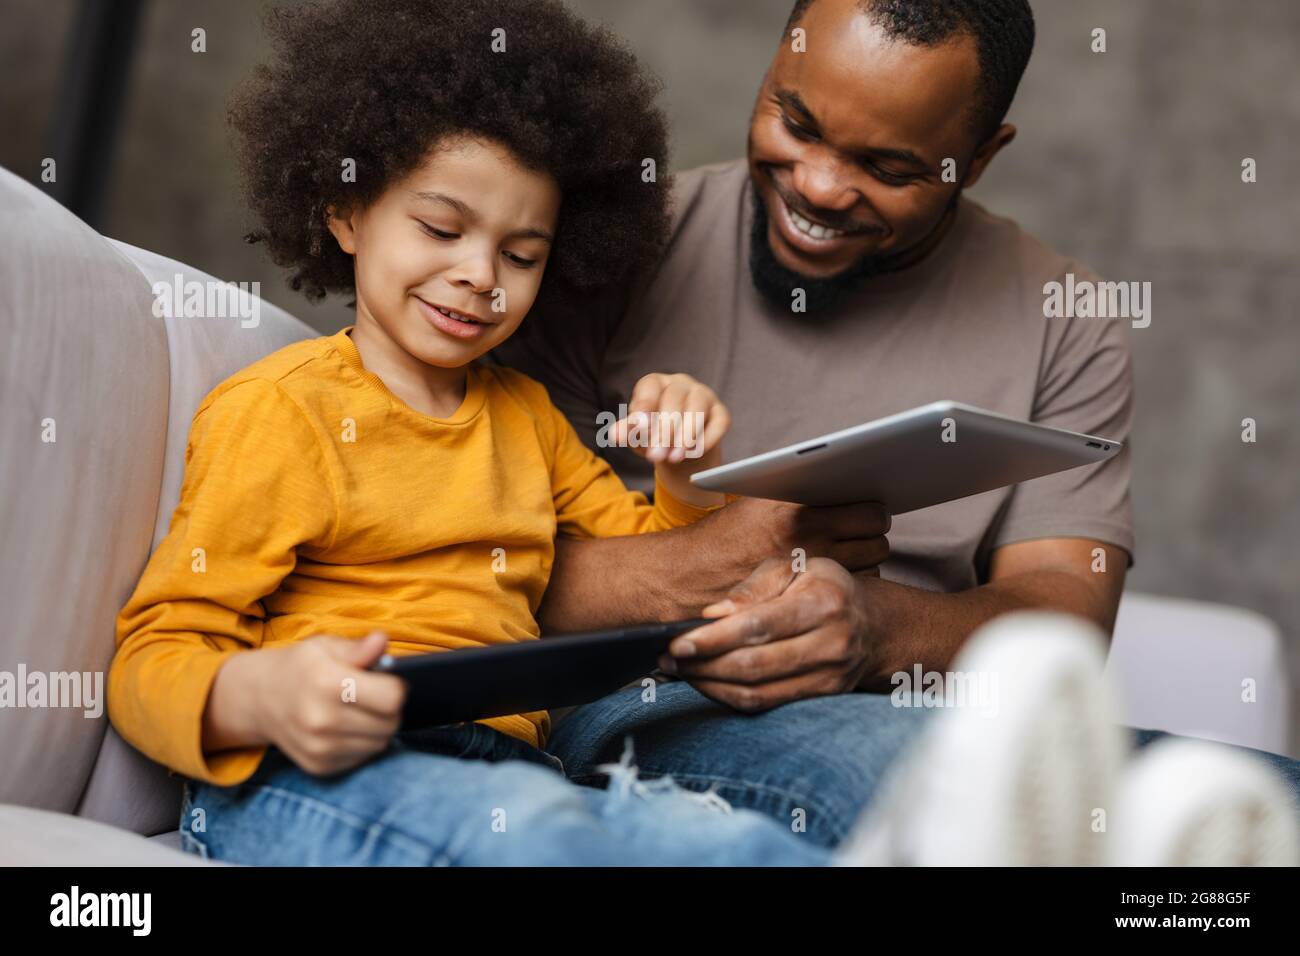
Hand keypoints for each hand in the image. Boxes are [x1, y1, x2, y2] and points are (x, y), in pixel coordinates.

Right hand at [252, 631, 406, 775]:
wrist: (259, 699)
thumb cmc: (301, 667)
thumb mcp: (326, 646)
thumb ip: (358, 648)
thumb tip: (382, 641)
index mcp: (327, 683)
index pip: (391, 697)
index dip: (397, 687)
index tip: (389, 681)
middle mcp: (321, 720)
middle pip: (390, 723)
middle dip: (390, 709)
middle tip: (377, 695)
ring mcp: (319, 747)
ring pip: (380, 743)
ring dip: (378, 728)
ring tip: (362, 710)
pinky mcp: (319, 766)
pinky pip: (362, 758)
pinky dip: (362, 743)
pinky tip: (348, 727)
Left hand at [612, 373, 728, 507]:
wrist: (678, 447)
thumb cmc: (653, 435)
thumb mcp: (637, 435)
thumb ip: (628, 432)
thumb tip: (616, 435)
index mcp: (654, 383)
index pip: (649, 388)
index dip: (644, 405)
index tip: (640, 425)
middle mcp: (680, 383)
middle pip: (674, 399)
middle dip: (664, 430)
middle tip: (656, 455)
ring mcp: (703, 395)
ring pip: (698, 408)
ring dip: (686, 435)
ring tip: (674, 458)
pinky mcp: (721, 412)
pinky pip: (718, 422)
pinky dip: (707, 439)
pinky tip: (694, 453)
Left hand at [658, 557, 878, 711]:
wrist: (871, 624)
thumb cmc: (821, 587)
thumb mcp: (794, 567)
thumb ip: (754, 586)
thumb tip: (713, 614)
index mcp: (823, 602)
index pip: (759, 626)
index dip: (714, 639)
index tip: (677, 642)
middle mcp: (832, 643)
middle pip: (754, 665)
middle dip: (703, 665)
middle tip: (667, 658)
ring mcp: (829, 677)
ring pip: (757, 692)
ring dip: (709, 685)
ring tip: (678, 671)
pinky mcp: (821, 699)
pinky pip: (765, 705)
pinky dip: (728, 697)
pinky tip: (705, 683)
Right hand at [691, 495, 890, 576]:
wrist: (689, 574)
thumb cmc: (726, 535)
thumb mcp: (762, 502)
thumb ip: (805, 495)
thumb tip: (850, 485)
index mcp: (801, 511)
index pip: (870, 511)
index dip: (873, 511)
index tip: (867, 511)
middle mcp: (811, 544)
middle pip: (877, 542)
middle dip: (872, 537)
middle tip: (860, 533)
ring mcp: (811, 577)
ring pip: (870, 569)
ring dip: (863, 562)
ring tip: (846, 554)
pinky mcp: (807, 600)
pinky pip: (849, 592)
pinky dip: (846, 585)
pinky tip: (831, 577)